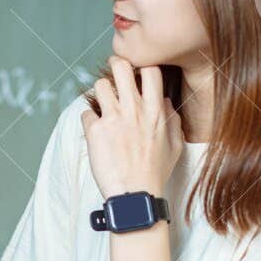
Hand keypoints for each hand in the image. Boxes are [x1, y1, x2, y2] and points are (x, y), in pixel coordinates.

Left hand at [81, 56, 182, 197]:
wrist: (135, 196)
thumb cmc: (155, 173)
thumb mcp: (174, 146)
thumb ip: (172, 120)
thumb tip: (165, 102)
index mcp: (155, 111)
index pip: (151, 70)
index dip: (142, 66)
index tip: (138, 72)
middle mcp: (134, 110)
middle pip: (121, 66)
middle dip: (117, 65)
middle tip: (115, 73)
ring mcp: (113, 118)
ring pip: (100, 84)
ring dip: (101, 92)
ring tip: (104, 104)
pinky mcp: (95, 131)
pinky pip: (86, 113)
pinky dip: (89, 120)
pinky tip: (96, 131)